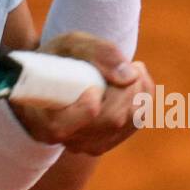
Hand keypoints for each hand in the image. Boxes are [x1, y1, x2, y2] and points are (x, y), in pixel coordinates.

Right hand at [10, 32, 154, 154]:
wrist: (47, 81)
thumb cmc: (56, 60)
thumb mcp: (69, 44)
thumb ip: (97, 53)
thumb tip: (130, 76)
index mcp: (49, 118)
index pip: (88, 114)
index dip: (101, 95)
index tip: (101, 78)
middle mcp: (68, 139)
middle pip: (114, 118)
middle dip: (130, 87)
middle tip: (132, 64)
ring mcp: (87, 145)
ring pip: (129, 122)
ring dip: (140, 92)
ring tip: (133, 71)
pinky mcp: (104, 143)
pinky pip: (135, 124)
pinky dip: (142, 100)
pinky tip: (134, 84)